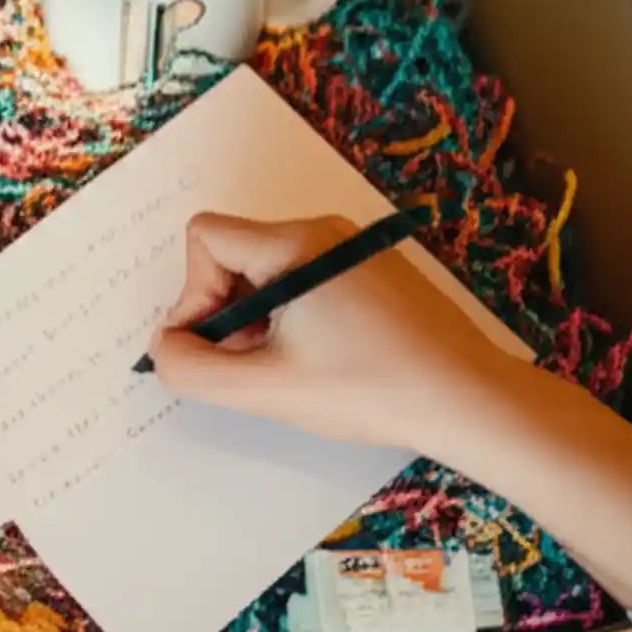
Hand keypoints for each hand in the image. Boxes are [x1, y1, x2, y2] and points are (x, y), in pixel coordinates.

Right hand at [149, 211, 526, 450]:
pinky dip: (291, 317)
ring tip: (284, 366)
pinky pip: (304, 279)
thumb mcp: (265, 388)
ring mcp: (351, 249)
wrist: (467, 398)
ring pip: (268, 269)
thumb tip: (163, 348)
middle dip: (224, 310)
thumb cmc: (370, 388)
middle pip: (234, 252)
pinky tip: (316, 360)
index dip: (192, 294)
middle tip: (250, 363)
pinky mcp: (371, 271)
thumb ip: (194, 369)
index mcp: (295, 245)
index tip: (215, 345)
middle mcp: (323, 232)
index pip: (205, 237)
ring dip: (257, 318)